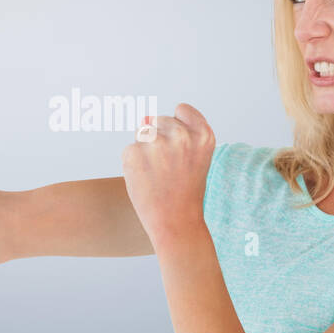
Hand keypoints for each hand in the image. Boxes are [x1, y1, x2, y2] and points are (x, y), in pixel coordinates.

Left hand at [120, 103, 215, 247]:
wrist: (175, 222)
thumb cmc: (185, 190)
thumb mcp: (193, 157)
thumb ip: (176, 132)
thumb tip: (143, 117)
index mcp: (203, 135)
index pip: (182, 110)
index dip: (178, 127)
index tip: (181, 148)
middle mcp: (182, 135)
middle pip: (159, 120)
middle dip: (159, 140)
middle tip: (168, 169)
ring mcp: (157, 143)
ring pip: (142, 133)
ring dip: (145, 151)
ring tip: (157, 174)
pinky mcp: (134, 152)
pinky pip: (129, 150)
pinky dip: (133, 164)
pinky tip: (146, 180)